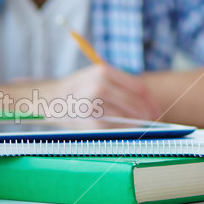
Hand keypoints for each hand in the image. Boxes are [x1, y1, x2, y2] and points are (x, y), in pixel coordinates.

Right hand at [37, 64, 160, 119]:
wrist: (47, 100)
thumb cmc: (75, 90)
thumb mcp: (95, 77)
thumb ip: (118, 85)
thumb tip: (145, 103)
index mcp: (104, 71)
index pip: (139, 87)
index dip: (151, 100)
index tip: (157, 108)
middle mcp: (100, 85)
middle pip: (136, 103)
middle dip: (148, 115)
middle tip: (154, 121)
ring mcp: (95, 103)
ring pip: (128, 116)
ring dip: (138, 124)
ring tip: (143, 127)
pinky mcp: (90, 119)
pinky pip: (115, 127)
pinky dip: (124, 130)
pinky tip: (127, 131)